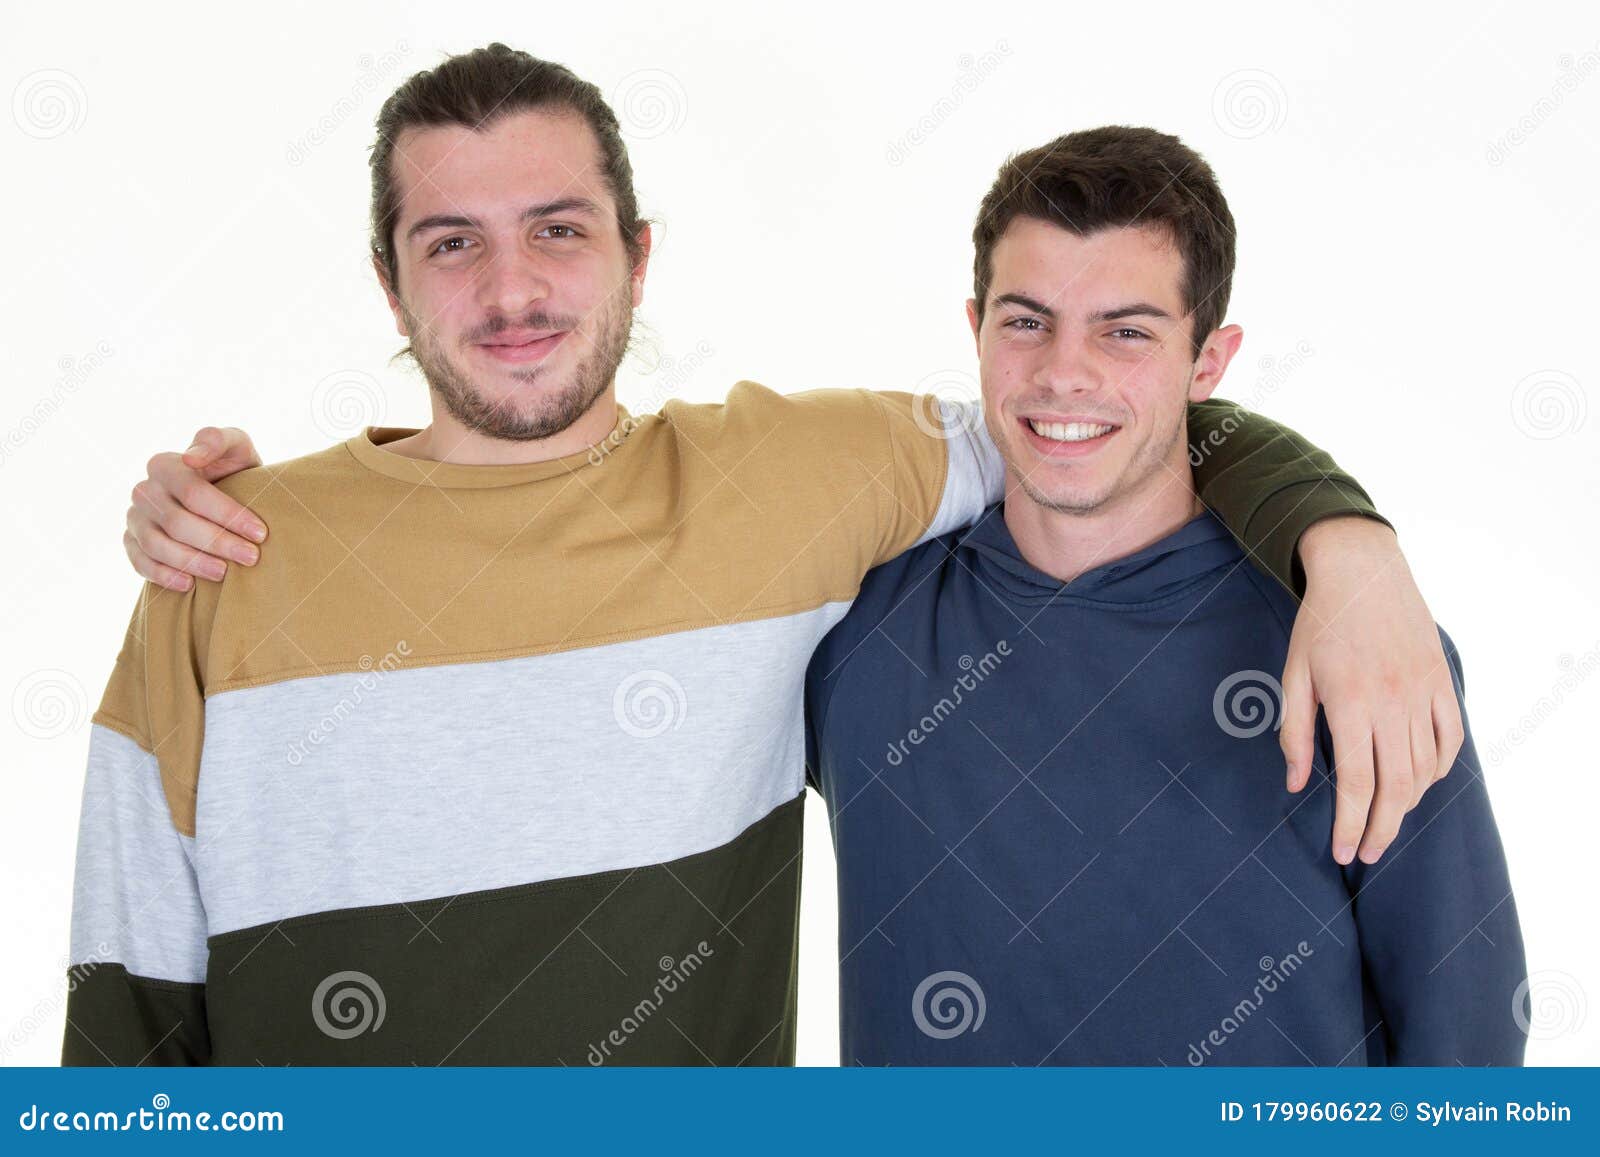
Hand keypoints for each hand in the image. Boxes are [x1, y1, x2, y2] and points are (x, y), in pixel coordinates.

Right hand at [125, 426, 266, 590]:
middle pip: (177, 522)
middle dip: (218, 542)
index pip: (193, 494)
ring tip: (225, 573)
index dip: (228, 514)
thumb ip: (219, 440)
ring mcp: (134, 518)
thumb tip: (191, 458)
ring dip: (193, 562)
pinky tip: (189, 584)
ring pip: (158, 545)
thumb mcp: (236, 448)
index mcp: (164, 465)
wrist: (225, 496)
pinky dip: (163, 575)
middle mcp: (144, 491)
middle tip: (251, 557)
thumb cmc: (233, 471)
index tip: (260, 532)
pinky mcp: (131, 542)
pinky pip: (139, 562)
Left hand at [1279, 516, 1463, 865]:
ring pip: (1424, 768)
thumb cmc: (1320, 623)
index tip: (1344, 852)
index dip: (1352, 824)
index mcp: (1350, 702)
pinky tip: (1419, 784)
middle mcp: (1392, 702)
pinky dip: (1437, 769)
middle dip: (1382, 829)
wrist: (1363, 570)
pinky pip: (1450, 740)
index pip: (1357, 782)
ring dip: (1407, 804)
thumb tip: (1296, 784)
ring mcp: (1422, 693)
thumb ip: (1294, 733)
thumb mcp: (1294, 674)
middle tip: (1368, 853)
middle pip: (1396, 786)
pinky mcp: (1442, 682)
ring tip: (1386, 822)